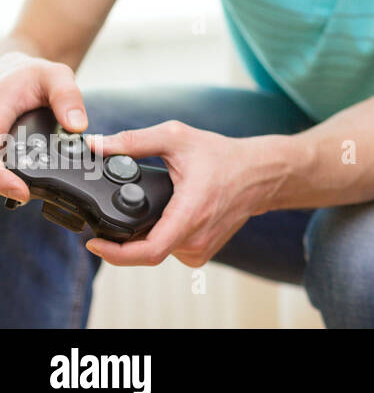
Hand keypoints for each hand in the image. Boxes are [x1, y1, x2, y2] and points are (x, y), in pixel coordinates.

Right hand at [0, 53, 87, 202]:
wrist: (15, 73)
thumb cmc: (33, 75)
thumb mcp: (55, 75)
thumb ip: (67, 97)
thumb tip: (77, 125)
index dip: (1, 174)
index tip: (20, 189)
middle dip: (1, 182)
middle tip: (25, 194)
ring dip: (2, 180)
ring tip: (24, 189)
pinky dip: (5, 173)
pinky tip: (19, 181)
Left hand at [84, 122, 270, 267]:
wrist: (260, 173)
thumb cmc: (223, 156)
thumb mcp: (177, 138)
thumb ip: (134, 140)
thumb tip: (96, 145)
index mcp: (190, 213)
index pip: (148, 252)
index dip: (115, 254)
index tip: (94, 243)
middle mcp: (197, 237)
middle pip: (146, 253)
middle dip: (122, 240)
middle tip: (106, 222)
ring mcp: (202, 249)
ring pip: (158, 252)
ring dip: (142, 237)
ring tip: (140, 213)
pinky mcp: (203, 253)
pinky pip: (171, 252)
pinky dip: (160, 238)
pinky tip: (163, 219)